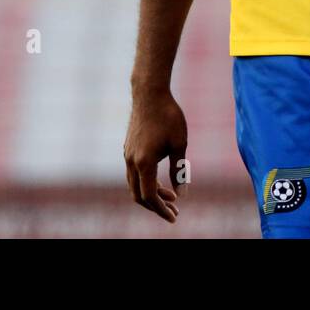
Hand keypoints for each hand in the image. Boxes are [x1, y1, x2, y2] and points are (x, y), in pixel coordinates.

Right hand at [123, 85, 187, 222]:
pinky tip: (160, 179)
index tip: (174, 217)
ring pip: (134, 184)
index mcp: (144, 163)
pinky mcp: (128, 148)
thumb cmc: (168, 116)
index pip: (150, 196)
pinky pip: (133, 173)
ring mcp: (127, 154)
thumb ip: (179, 170)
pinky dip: (146, 181)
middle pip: (139, 195)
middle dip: (156, 206)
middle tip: (174, 211)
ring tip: (171, 197)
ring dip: (151, 194)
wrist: (149, 92)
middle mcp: (131, 161)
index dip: (161, 210)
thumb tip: (182, 194)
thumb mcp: (179, 144)